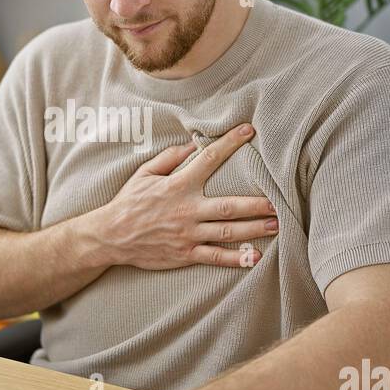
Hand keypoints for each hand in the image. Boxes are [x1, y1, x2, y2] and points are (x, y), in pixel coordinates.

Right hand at [91, 123, 277, 269]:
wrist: (111, 236)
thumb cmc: (129, 202)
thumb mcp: (144, 173)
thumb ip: (170, 158)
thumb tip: (192, 145)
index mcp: (178, 186)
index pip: (209, 159)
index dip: (230, 143)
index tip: (249, 131)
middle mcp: (187, 210)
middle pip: (229, 206)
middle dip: (256, 204)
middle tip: (279, 201)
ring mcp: (188, 234)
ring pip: (227, 232)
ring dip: (254, 229)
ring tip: (277, 225)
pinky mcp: (185, 254)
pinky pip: (214, 257)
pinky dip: (235, 259)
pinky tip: (254, 257)